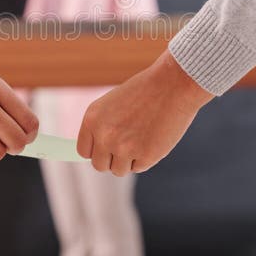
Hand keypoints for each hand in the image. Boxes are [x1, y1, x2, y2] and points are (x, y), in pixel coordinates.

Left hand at [77, 50, 213, 175]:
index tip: (105, 149)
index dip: (96, 151)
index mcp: (92, 120)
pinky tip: (153, 138)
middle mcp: (104, 136)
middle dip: (112, 159)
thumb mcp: (112, 104)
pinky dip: (146, 158)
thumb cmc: (144, 91)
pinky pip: (139, 167)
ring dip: (129, 160)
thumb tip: (98, 153)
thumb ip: (102, 127)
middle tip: (126, 146)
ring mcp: (124, 148)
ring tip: (141, 138)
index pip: (84, 151)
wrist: (172, 84)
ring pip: (119, 170)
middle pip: (99, 165)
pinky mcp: (145, 157)